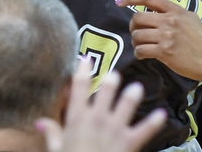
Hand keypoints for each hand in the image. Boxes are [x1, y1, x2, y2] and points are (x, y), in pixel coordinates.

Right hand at [34, 64, 165, 151]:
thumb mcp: (57, 150)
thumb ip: (52, 133)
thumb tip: (40, 121)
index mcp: (77, 118)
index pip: (79, 87)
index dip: (83, 70)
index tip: (85, 59)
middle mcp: (97, 119)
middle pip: (106, 90)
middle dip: (111, 80)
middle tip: (115, 75)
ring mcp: (115, 129)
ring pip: (127, 104)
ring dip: (133, 95)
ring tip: (137, 88)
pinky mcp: (130, 142)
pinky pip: (145, 129)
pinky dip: (155, 122)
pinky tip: (162, 114)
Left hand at [118, 0, 201, 84]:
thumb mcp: (191, 19)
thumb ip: (175, 13)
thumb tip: (158, 11)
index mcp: (175, 10)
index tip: (119, 2)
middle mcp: (169, 20)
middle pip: (137, 18)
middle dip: (133, 26)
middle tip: (137, 34)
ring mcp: (166, 36)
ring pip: (137, 35)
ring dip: (135, 42)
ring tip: (141, 46)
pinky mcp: (165, 52)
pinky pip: (141, 50)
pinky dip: (139, 53)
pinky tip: (143, 55)